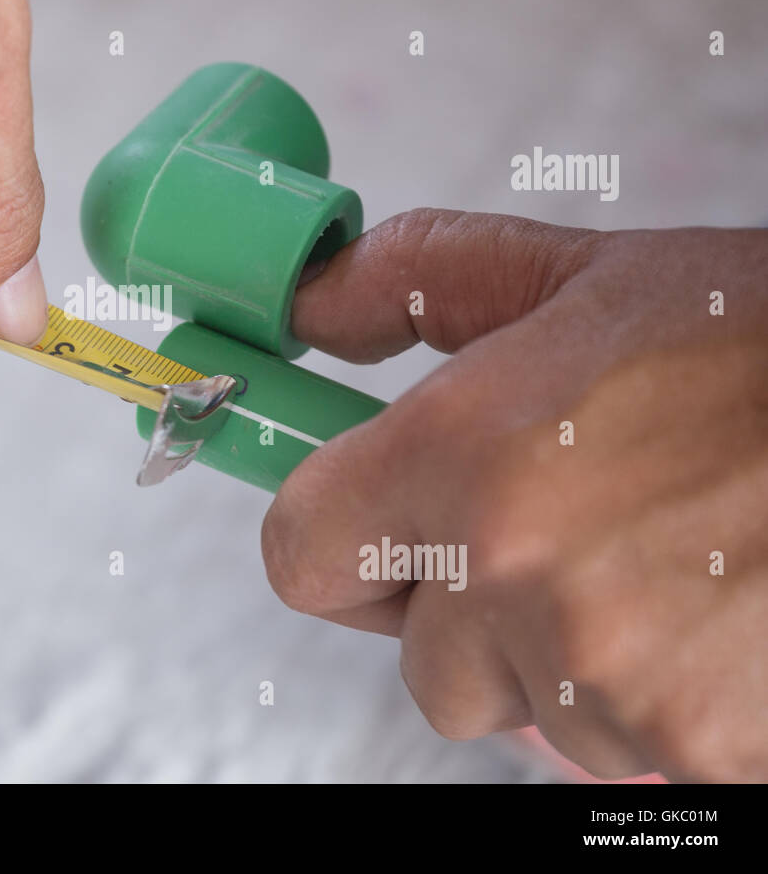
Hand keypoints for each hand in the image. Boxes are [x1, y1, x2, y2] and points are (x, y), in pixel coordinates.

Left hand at [263, 208, 767, 780]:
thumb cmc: (764, 342)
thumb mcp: (586, 277)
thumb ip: (422, 284)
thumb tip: (313, 304)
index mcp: (461, 455)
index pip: (301, 555)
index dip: (334, 543)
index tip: (373, 529)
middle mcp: (516, 575)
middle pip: (418, 658)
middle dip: (465, 614)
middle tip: (556, 534)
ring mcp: (605, 676)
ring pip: (525, 707)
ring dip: (566, 657)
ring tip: (659, 561)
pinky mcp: (691, 746)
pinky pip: (621, 745)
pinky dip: (653, 699)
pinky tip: (709, 612)